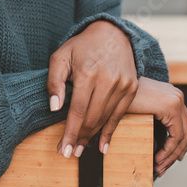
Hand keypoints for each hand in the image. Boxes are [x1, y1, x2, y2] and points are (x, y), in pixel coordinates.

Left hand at [47, 20, 138, 157]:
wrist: (113, 33)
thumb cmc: (82, 46)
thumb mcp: (60, 57)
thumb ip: (54, 82)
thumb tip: (55, 108)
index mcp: (87, 73)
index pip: (77, 110)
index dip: (70, 133)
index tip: (63, 150)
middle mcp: (107, 80)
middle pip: (92, 118)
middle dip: (80, 138)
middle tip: (70, 153)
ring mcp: (122, 84)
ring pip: (105, 118)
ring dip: (93, 137)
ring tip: (81, 149)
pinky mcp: (131, 87)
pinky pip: (119, 114)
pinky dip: (110, 131)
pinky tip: (103, 145)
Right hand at [127, 78, 186, 177]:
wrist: (114, 85)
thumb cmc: (122, 97)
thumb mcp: (142, 110)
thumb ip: (154, 120)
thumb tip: (159, 142)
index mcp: (172, 96)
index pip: (183, 126)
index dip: (177, 146)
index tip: (165, 160)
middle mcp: (178, 97)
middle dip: (177, 153)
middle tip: (164, 167)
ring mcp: (176, 100)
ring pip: (184, 136)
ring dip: (173, 155)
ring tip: (160, 167)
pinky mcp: (171, 106)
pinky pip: (176, 136)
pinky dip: (169, 150)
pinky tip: (158, 158)